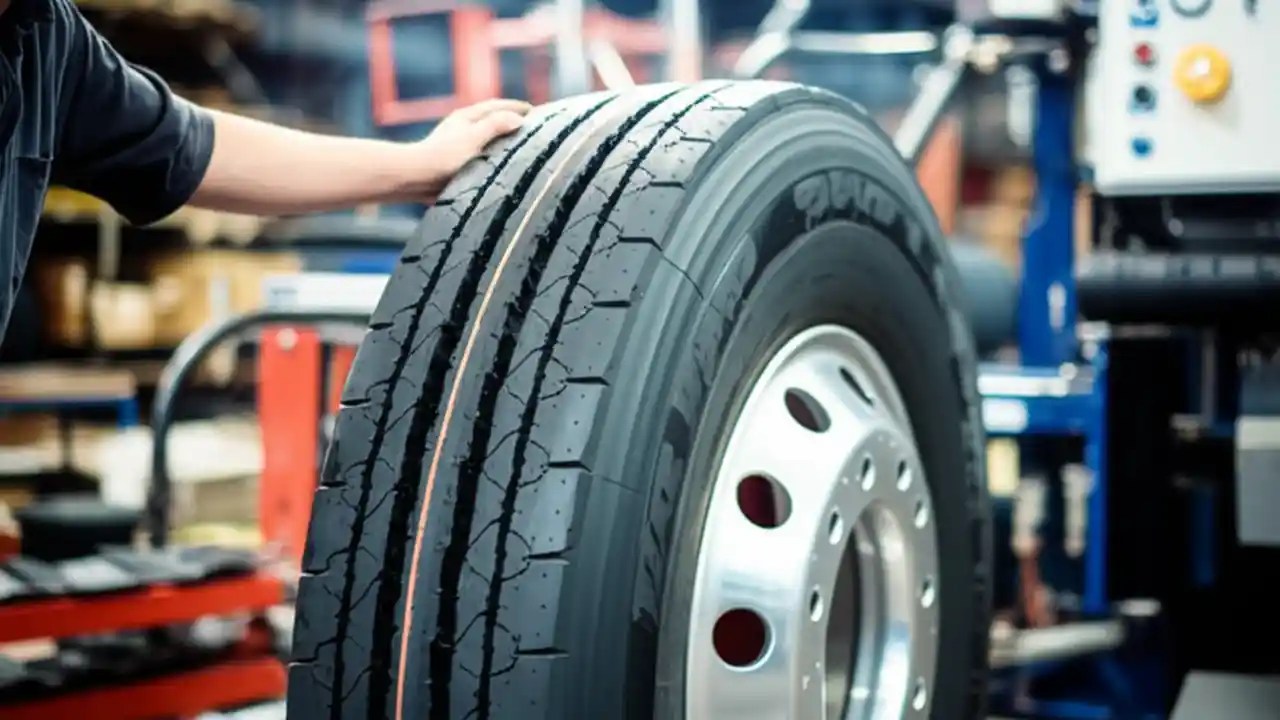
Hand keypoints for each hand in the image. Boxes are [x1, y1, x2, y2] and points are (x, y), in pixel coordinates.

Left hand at [411, 99, 532, 201]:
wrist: (416, 178)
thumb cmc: (444, 156)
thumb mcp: (473, 138)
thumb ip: (495, 125)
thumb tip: (517, 119)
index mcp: (467, 117)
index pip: (497, 106)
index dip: (517, 107)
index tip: (536, 112)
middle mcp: (463, 127)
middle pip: (493, 119)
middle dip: (512, 120)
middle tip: (533, 128)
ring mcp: (459, 144)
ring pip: (488, 137)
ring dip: (504, 139)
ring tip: (522, 148)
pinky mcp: (457, 161)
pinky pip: (483, 153)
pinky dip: (495, 155)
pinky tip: (501, 166)